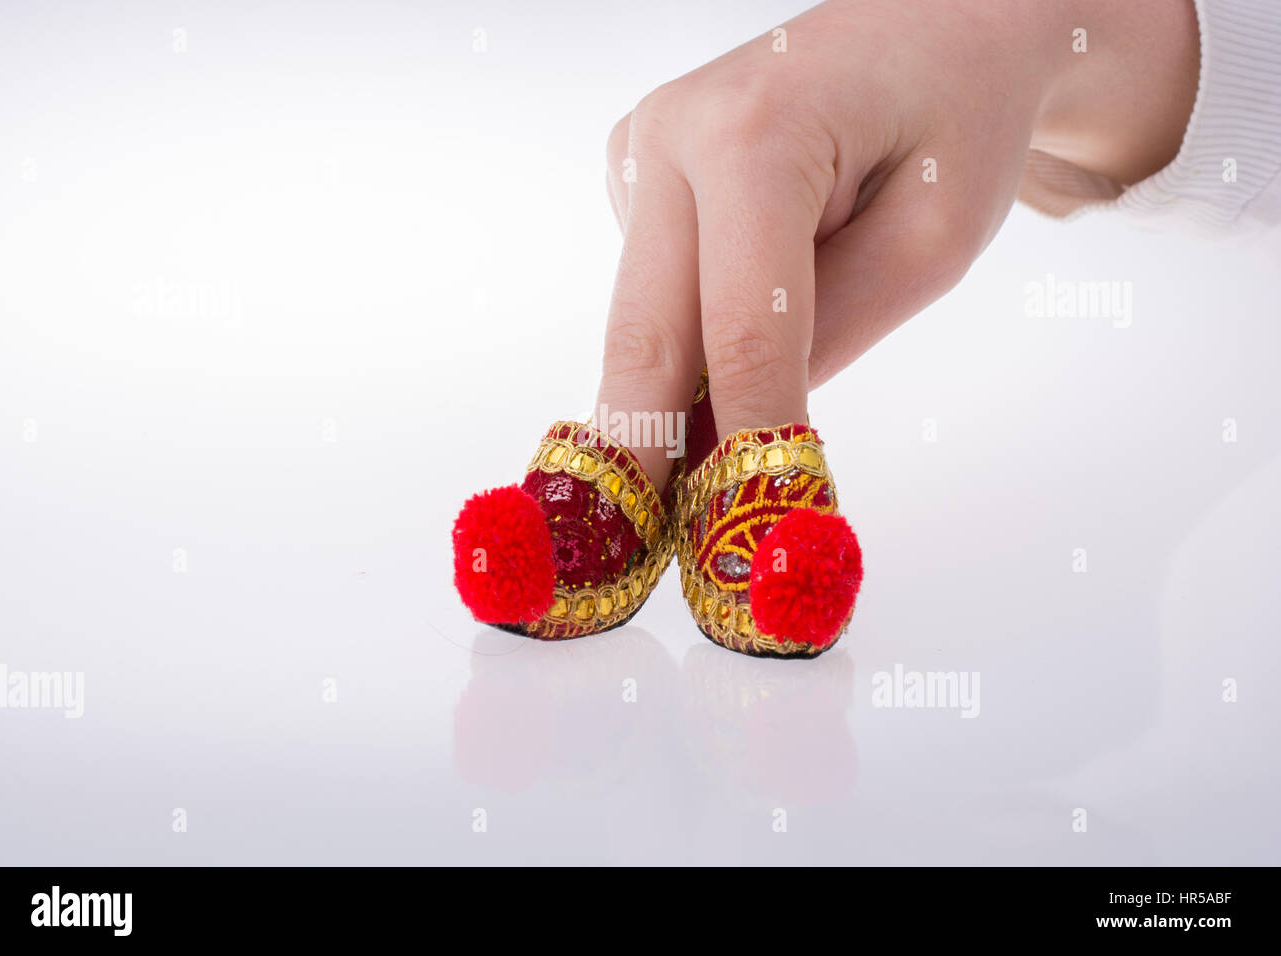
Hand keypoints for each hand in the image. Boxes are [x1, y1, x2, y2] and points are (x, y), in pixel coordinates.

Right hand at [595, 0, 1197, 489]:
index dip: (741, 440)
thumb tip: (742, 438)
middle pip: (646, 332)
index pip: (743, 327)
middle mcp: (670, 133)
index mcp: (756, 133)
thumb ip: (831, 337)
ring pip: (641, 319)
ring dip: (663, 406)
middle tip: (632, 554)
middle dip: (646, 451)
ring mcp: (640, 149)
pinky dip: (683, 349)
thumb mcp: (931, 243)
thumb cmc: (953, 122)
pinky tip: (730, 343)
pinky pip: (655, 291)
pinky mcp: (635, 173)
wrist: (932, 23)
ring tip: (685, 496)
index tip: (737, 534)